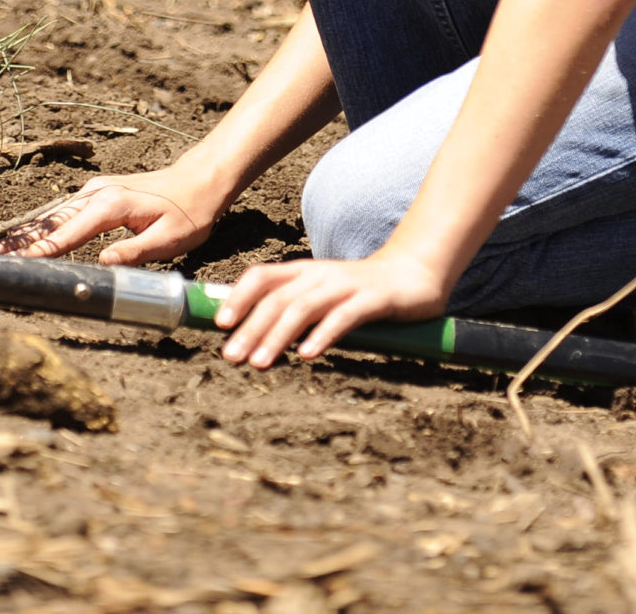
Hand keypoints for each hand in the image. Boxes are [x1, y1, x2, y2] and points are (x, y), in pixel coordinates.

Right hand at [0, 165, 227, 265]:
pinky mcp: (97, 194)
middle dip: (18, 241)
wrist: (201, 180)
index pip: (66, 234)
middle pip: (50, 221)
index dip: (39, 251)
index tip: (13, 263)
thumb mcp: (170, 239)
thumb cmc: (189, 212)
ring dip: (25, 233)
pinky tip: (26, 237)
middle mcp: (96, 194)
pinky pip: (63, 211)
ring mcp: (95, 191)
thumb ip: (135, 253)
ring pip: (52, 215)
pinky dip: (42, 225)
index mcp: (110, 206)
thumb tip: (103, 265)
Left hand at [211, 248, 450, 368]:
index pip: (262, 276)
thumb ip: (293, 310)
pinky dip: (322, 334)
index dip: (239, 297)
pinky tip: (307, 355)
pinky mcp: (373, 299)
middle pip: (278, 298)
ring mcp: (347, 285)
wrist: (415, 274)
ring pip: (304, 307)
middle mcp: (321, 274)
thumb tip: (252, 338)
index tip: (220, 324)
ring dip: (277, 336)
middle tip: (231, 356)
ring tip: (260, 363)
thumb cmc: (360, 292)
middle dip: (251, 328)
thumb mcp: (322, 296)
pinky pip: (344, 316)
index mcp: (305, 271)